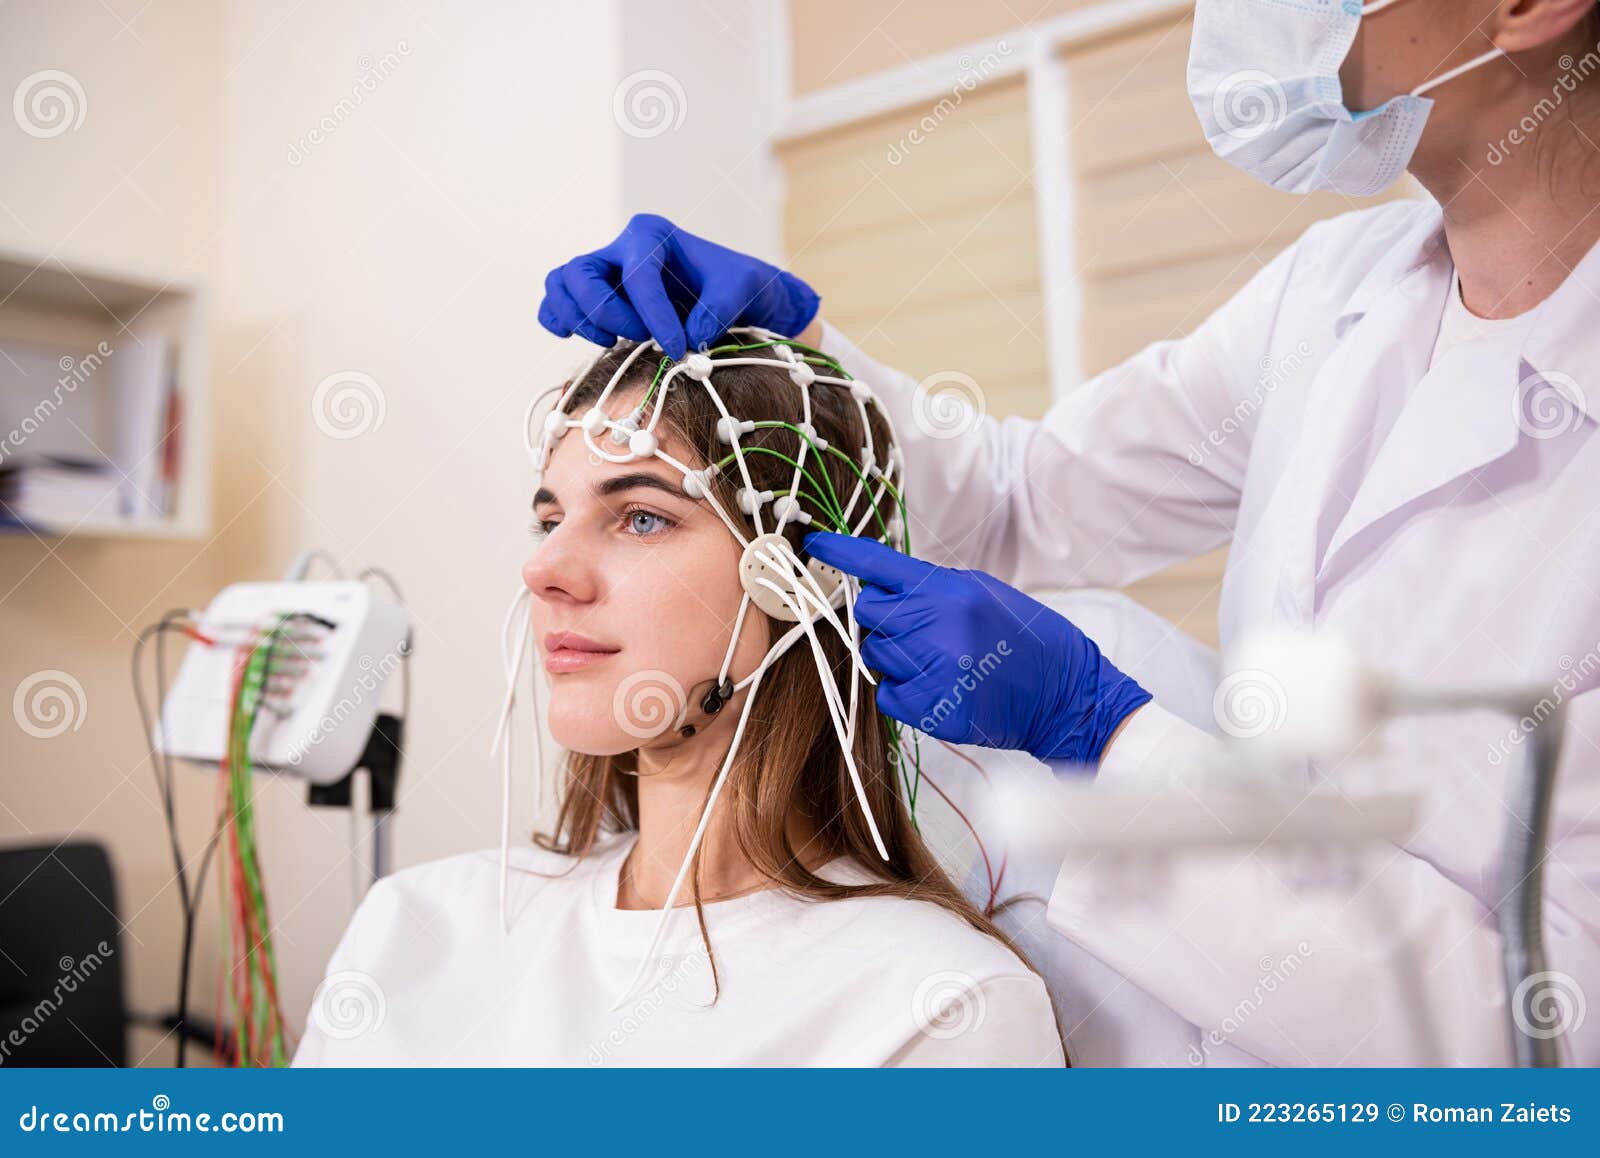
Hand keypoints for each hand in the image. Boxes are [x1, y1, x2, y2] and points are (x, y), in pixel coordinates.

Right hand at [537, 213, 820, 358]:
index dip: (652, 316)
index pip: (638, 274)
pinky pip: (557, 303)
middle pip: (580, 273)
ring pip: (561, 285)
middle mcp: (620, 247)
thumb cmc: (735, 285)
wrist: (732, 294)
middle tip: (641, 338)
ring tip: (614, 342)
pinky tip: (591, 340)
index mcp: (652, 234)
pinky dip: (561, 321)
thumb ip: (718, 310)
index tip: (675, 348)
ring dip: (579, 320)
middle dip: (606, 313)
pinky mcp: (596, 296)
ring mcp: (603, 271)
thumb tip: (689, 339)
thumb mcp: (740, 290)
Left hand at [804, 532, 1151, 764]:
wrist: (1064, 692)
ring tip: (943, 661)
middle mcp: (936, 624)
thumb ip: (927, 587)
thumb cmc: (1023, 637)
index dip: (840, 552)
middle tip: (922, 631)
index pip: (878, 564)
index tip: (812, 544)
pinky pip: (887, 694)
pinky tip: (941, 687)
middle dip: (884, 621)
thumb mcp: (980, 592)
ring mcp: (933, 667)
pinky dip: (905, 694)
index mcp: (948, 589)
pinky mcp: (932, 708)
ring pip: (876, 654)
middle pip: (868, 613)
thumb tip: (877, 584)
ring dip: (898, 658)